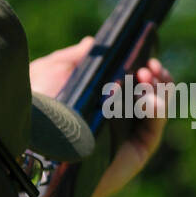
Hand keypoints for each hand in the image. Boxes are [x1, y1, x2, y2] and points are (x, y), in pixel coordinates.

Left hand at [28, 37, 172, 196]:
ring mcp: (127, 138)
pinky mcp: (136, 153)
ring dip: (159, 89)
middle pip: (148, 96)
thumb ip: (75, 56)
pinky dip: (158, 108)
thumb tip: (92, 42)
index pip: (129, 84)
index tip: (146, 58)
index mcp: (96, 103)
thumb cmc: (40, 106)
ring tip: (147, 77)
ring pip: (156, 110)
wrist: (36, 140)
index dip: (142, 69)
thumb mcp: (53, 70)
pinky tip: (148, 95)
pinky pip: (155, 128)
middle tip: (149, 68)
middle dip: (154, 77)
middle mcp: (113, 121)